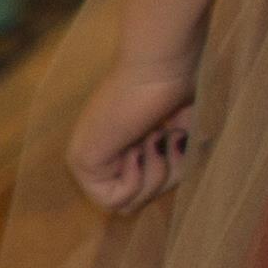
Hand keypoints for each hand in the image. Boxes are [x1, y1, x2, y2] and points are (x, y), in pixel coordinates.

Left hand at [67, 48, 200, 211]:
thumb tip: (176, 181)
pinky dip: (137, 179)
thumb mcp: (185, 132)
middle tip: (170, 137)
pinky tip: (139, 147)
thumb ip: (176, 161)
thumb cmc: (180, 85)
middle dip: (167, 175)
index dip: (170, 172)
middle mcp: (100, 153)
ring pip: (128, 204)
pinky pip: (115, 200)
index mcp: (120, 144)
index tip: (176, 136)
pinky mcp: (82, 162)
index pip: (142, 187)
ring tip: (157, 137)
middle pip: (139, 199)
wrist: (162, 63)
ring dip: (155, 175)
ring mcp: (87, 159)